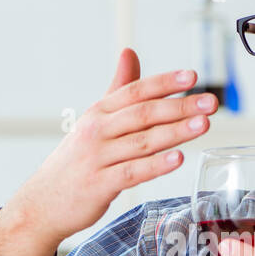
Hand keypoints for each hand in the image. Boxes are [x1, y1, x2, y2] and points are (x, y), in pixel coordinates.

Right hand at [0, 47, 218, 255]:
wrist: (43, 202)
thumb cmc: (75, 161)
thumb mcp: (94, 121)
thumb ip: (117, 89)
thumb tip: (130, 53)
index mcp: (98, 113)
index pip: (135, 92)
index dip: (164, 82)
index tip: (192, 76)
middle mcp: (97, 131)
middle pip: (143, 114)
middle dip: (179, 106)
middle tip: (211, 102)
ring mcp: (97, 158)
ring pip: (142, 141)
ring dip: (175, 132)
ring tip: (203, 124)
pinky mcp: (100, 185)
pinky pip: (132, 172)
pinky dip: (156, 165)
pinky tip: (178, 158)